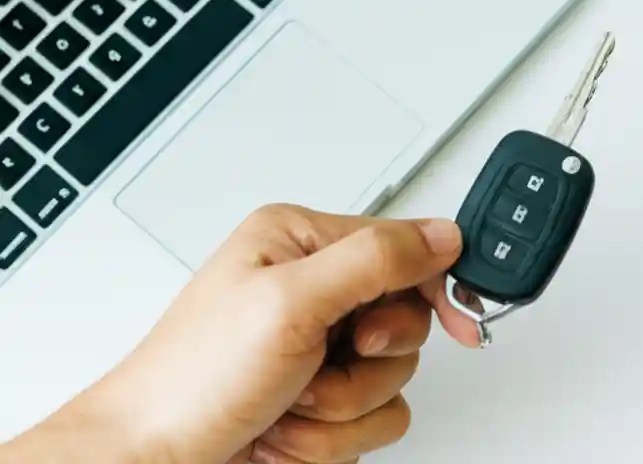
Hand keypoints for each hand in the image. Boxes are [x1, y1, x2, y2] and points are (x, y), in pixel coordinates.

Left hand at [4, 205, 481, 463]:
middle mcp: (313, 293)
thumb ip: (375, 259)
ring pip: (394, 380)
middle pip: (406, 320)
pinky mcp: (321, 404)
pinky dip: (332, 437)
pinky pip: (375, 421)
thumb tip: (443, 234)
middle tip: (326, 362)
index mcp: (301, 244)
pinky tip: (286, 430)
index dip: (435, 285)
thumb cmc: (191, 380)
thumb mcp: (289, 300)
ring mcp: (318, 353)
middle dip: (367, 362)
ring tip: (290, 403)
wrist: (151, 462)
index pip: (404, 247)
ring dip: (343, 406)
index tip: (459, 321)